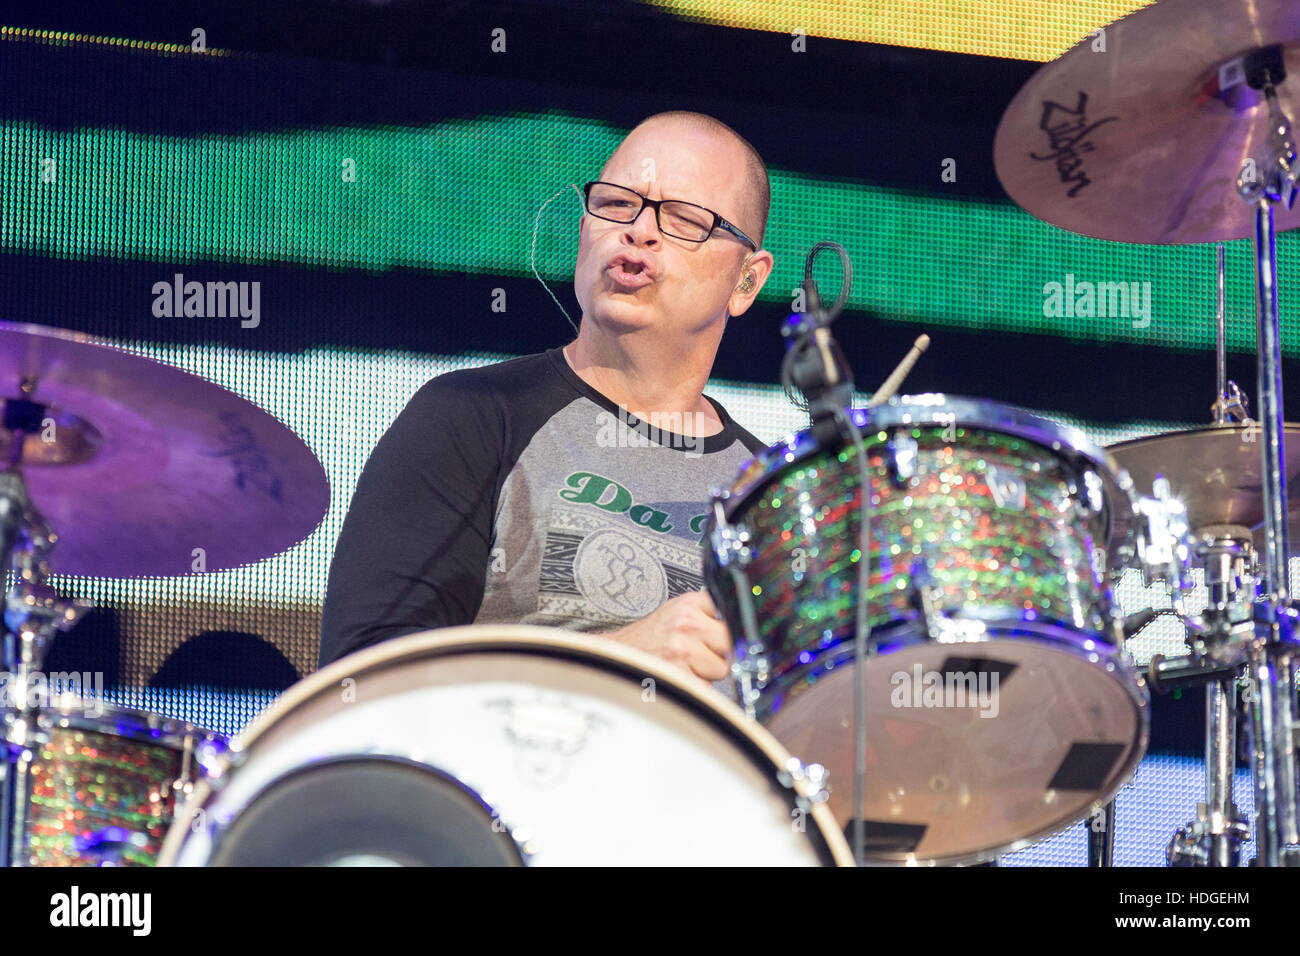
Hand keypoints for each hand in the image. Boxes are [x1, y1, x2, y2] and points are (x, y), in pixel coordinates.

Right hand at [604, 590, 732, 682]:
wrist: (616, 655)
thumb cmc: (647, 638)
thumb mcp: (676, 611)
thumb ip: (706, 614)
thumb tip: (739, 627)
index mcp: (690, 604)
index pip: (732, 614)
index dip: (729, 629)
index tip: (725, 636)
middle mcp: (688, 623)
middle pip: (732, 643)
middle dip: (720, 652)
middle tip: (699, 652)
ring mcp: (684, 650)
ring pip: (722, 668)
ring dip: (708, 672)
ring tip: (686, 664)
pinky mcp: (680, 675)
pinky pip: (707, 687)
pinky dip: (696, 687)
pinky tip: (680, 675)